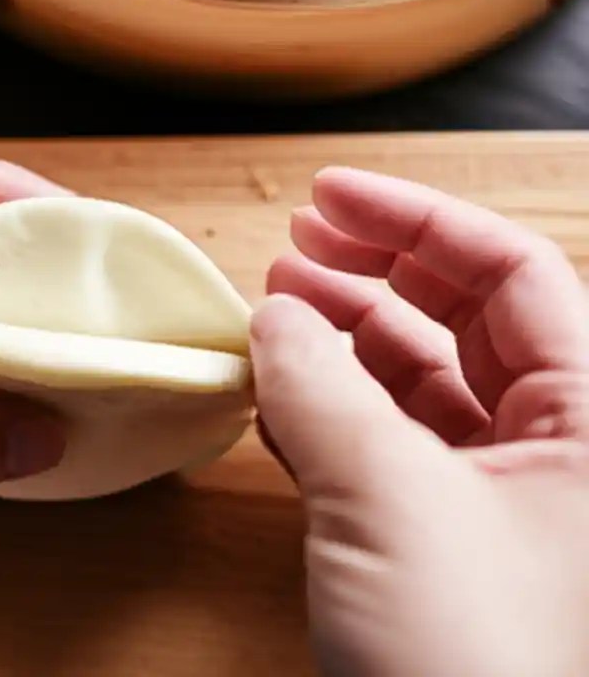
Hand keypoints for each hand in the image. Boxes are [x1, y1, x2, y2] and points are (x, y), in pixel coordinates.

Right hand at [251, 167, 588, 676]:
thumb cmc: (468, 660)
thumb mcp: (388, 500)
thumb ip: (323, 389)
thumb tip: (272, 315)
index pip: (511, 276)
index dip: (416, 220)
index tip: (328, 195)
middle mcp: (552, 451)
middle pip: (464, 320)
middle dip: (376, 271)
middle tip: (295, 240)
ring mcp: (489, 498)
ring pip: (415, 383)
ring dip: (341, 338)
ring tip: (273, 305)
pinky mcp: (431, 541)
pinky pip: (380, 445)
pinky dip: (325, 407)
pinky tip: (277, 386)